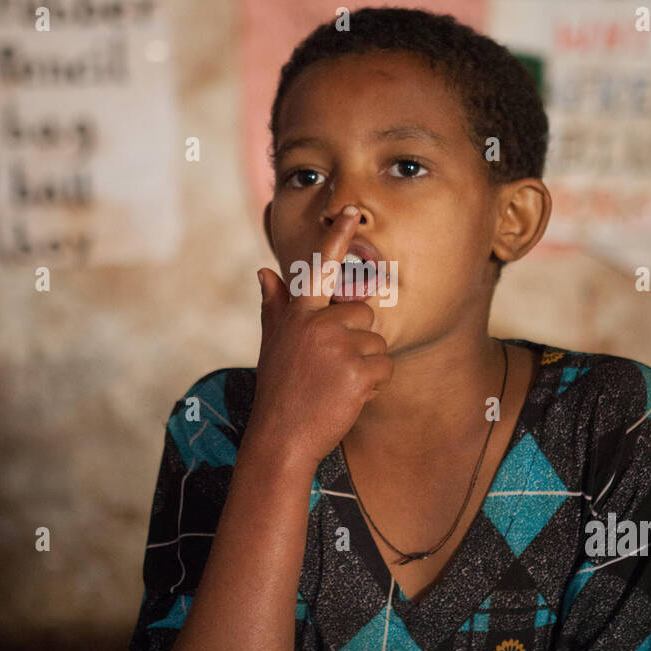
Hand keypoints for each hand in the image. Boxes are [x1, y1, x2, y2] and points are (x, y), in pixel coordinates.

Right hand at [251, 207, 393, 465]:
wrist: (281, 438)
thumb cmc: (279, 390)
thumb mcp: (273, 344)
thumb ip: (275, 305)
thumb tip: (265, 271)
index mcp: (299, 314)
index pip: (321, 268)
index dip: (339, 239)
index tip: (353, 212)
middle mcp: (318, 324)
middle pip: (363, 313)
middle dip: (357, 339)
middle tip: (332, 368)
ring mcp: (338, 346)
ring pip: (377, 343)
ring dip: (366, 367)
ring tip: (337, 386)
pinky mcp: (358, 371)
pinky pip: (385, 368)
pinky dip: (374, 386)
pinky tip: (348, 397)